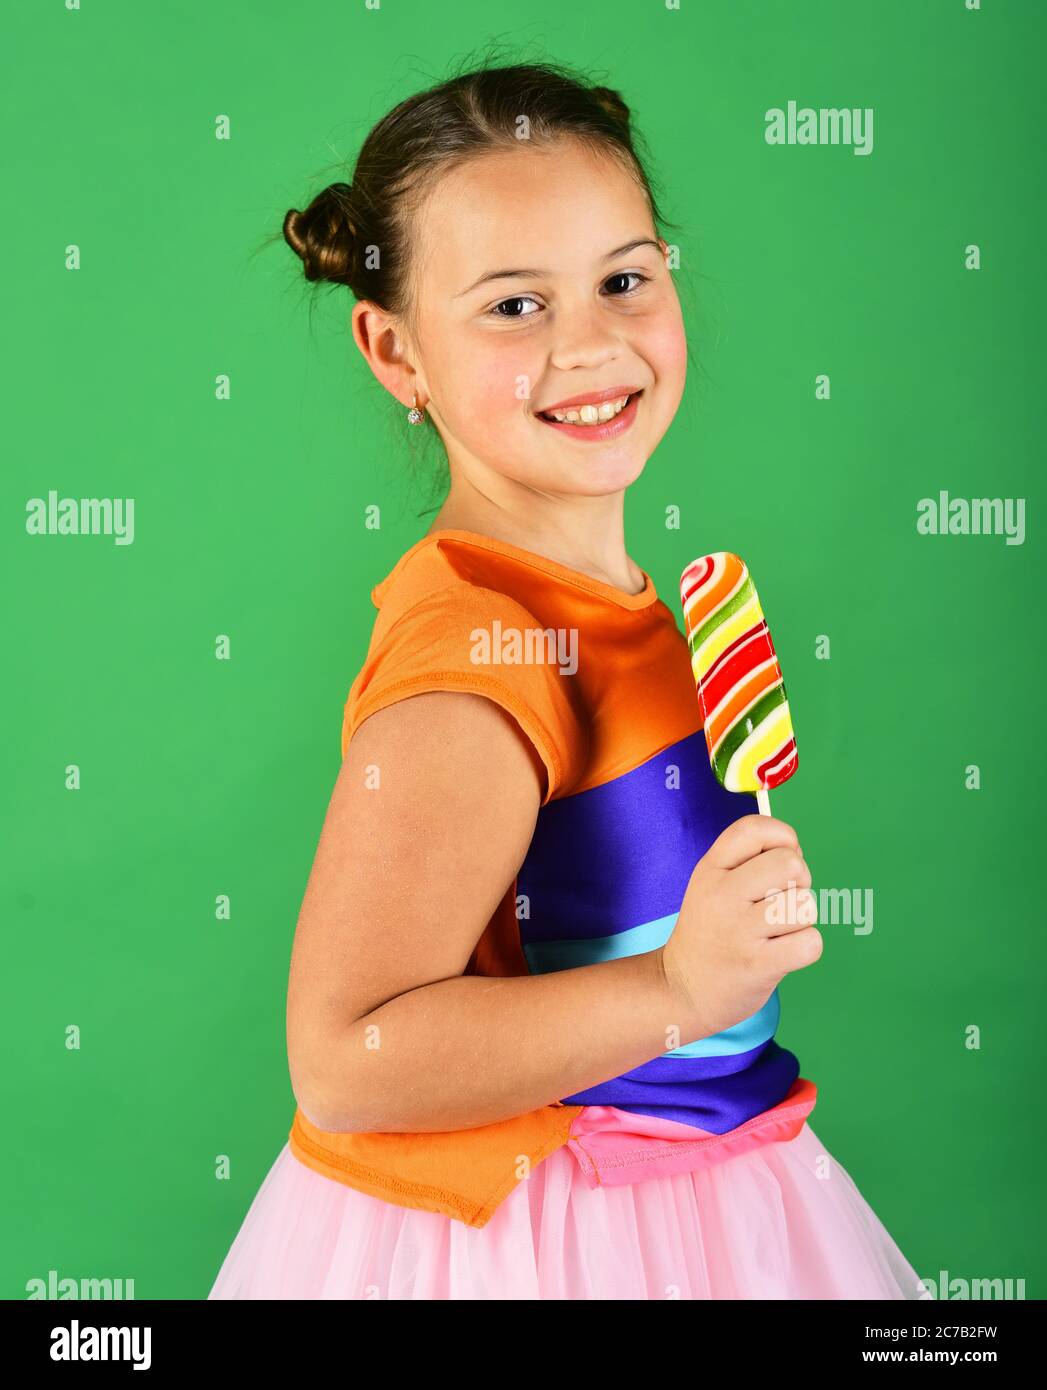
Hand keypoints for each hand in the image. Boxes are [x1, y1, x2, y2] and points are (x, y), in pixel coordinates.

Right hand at [658, 814, 820, 1042]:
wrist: (682, 989)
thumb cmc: (710, 931)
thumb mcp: (711, 885)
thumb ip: (748, 861)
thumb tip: (795, 850)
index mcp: (710, 869)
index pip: (755, 829)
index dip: (782, 838)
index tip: (779, 859)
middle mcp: (722, 895)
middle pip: (791, 865)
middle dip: (799, 882)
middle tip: (780, 902)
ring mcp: (739, 931)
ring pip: (804, 905)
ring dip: (801, 919)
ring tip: (777, 931)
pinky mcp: (758, 965)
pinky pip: (810, 942)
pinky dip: (805, 947)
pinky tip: (782, 952)